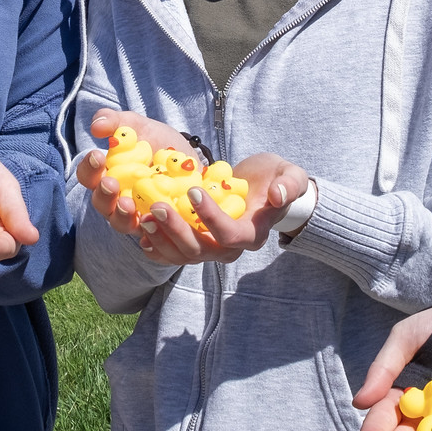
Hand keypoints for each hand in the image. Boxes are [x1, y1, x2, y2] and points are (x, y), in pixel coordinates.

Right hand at [73, 109, 193, 228]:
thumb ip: (116, 122)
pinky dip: (151, 230)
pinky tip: (155, 219)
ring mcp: (137, 216)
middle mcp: (116, 199)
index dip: (89, 168)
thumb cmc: (159, 143)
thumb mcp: (139, 126)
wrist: (193, 160)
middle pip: (101, 204)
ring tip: (129, 204)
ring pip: (121, 223)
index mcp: (107, 175)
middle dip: (104, 194)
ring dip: (122, 215)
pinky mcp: (159, 227)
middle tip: (111, 184)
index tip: (98, 155)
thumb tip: (96, 125)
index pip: (88, 176)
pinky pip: (151, 235)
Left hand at [119, 152, 309, 267]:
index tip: (193, 190)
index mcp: (252, 234)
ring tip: (145, 218)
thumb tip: (277, 197)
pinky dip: (157, 247)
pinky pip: (174, 254)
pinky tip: (141, 232)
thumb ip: (290, 185)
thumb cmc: (276, 179)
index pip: (229, 235)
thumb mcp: (290, 175)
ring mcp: (211, 249)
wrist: (262, 188)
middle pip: (201, 250)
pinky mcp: (197, 244)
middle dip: (177, 230)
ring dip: (162, 239)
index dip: (210, 217)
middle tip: (158, 207)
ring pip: (183, 255)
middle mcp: (231, 249)